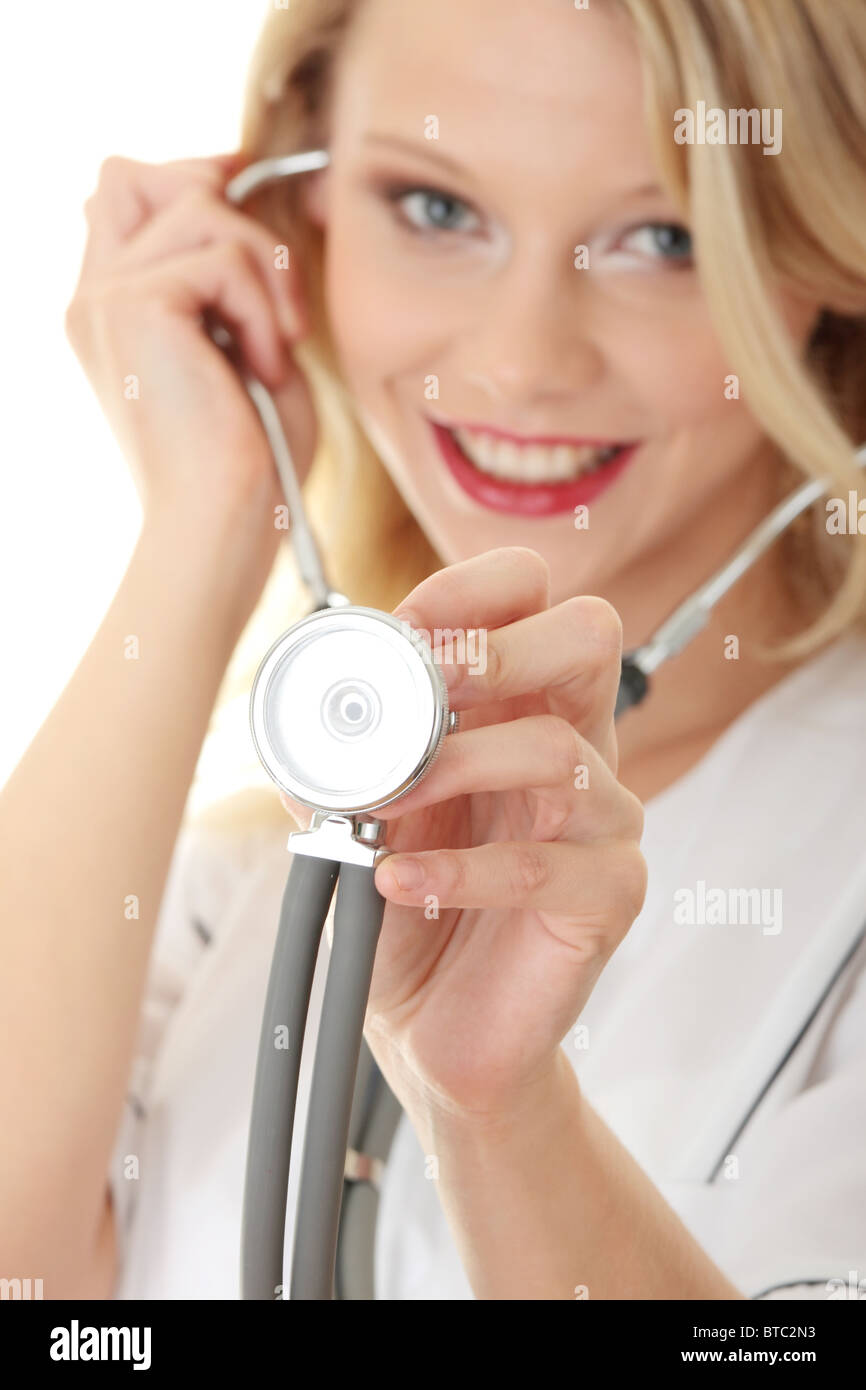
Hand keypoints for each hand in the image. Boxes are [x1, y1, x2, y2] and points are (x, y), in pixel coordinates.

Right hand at [64, 151, 317, 579]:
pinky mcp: (133, 308)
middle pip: (143, 175)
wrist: (220, 528)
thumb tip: (233, 195)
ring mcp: (105, 301)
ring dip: (265, 275)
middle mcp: (95, 301)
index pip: (126, 195)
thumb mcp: (249, 352)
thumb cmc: (250, 465)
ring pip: (201, 209)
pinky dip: (263, 311)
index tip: (249, 189)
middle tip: (277, 303)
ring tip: (275, 356)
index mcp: (114, 315)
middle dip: (227, 210)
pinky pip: (222, 257)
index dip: (191, 177)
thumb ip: (237, 280)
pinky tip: (266, 373)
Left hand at [282, 547, 646, 1121]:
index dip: (472, 594)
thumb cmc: (407, 914)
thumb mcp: (359, 820)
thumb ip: (336, 763)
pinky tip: (401, 881)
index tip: (401, 630)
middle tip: (424, 682)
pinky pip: (545, 866)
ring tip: (385, 803)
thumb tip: (295, 713)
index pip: (534, 601)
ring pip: (559, 752)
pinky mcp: (607, 895)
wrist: (435, 1031)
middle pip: (588, 636)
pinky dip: (461, 870)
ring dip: (457, 765)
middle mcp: (576, 749)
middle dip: (497, 646)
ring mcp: (603, 821)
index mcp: (520, 710)